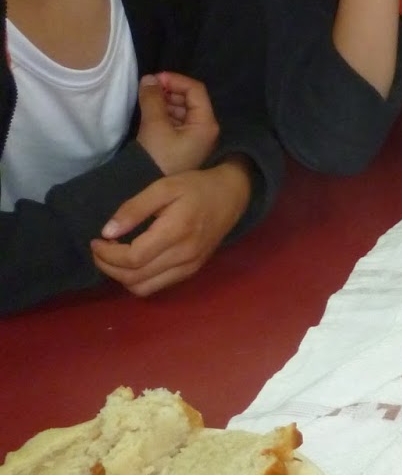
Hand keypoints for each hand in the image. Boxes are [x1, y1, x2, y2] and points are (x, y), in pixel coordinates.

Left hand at [92, 161, 250, 296]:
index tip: (96, 240)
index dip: (107, 255)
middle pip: (134, 278)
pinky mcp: (191, 270)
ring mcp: (189, 266)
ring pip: (144, 288)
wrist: (232, 195)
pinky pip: (157, 286)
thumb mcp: (163, 187)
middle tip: (100, 249)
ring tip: (114, 257)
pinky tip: (134, 261)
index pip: (132, 258)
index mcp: (176, 232)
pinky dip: (138, 279)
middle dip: (108, 267)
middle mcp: (184, 256)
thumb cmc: (196, 187)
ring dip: (122, 277)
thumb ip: (134, 209)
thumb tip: (107, 232)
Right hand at [133, 73, 219, 174]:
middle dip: (170, 91)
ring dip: (165, 102)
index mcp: (206, 123)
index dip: (176, 80)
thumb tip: (149, 79)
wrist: (150, 189)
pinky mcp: (184, 145)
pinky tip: (150, 113)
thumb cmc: (157, 157)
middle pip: (191, 99)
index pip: (196, 90)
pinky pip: (177, 122)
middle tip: (148, 89)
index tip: (154, 79)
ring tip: (147, 100)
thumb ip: (153, 99)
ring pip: (183, 110)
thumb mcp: (154, 125)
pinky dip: (165, 114)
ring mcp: (195, 138)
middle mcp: (206, 129)